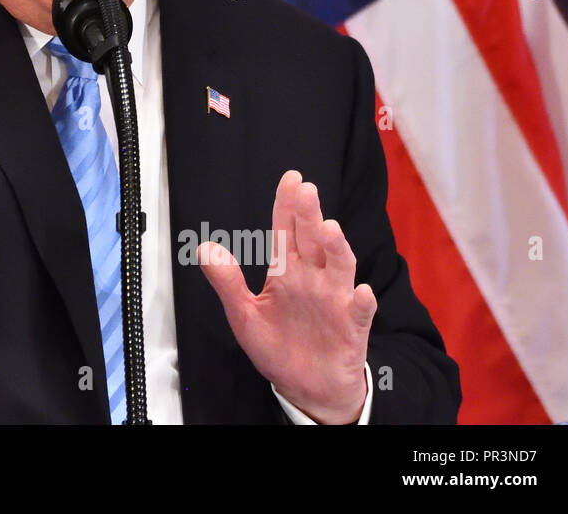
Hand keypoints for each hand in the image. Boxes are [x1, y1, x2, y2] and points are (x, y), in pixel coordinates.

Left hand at [196, 169, 375, 423]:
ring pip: (339, 268)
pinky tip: (362, 292)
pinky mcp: (352, 328)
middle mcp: (313, 280)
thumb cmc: (279, 347)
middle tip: (306, 191)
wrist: (306, 387)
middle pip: (312, 241)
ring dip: (336, 249)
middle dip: (309, 216)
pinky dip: (363, 302)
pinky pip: (361, 312)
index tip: (290, 180)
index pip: (286, 232)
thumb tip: (205, 248)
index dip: (287, 206)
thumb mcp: (243, 314)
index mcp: (287, 273)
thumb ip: (227, 282)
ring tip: (330, 229)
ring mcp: (335, 301)